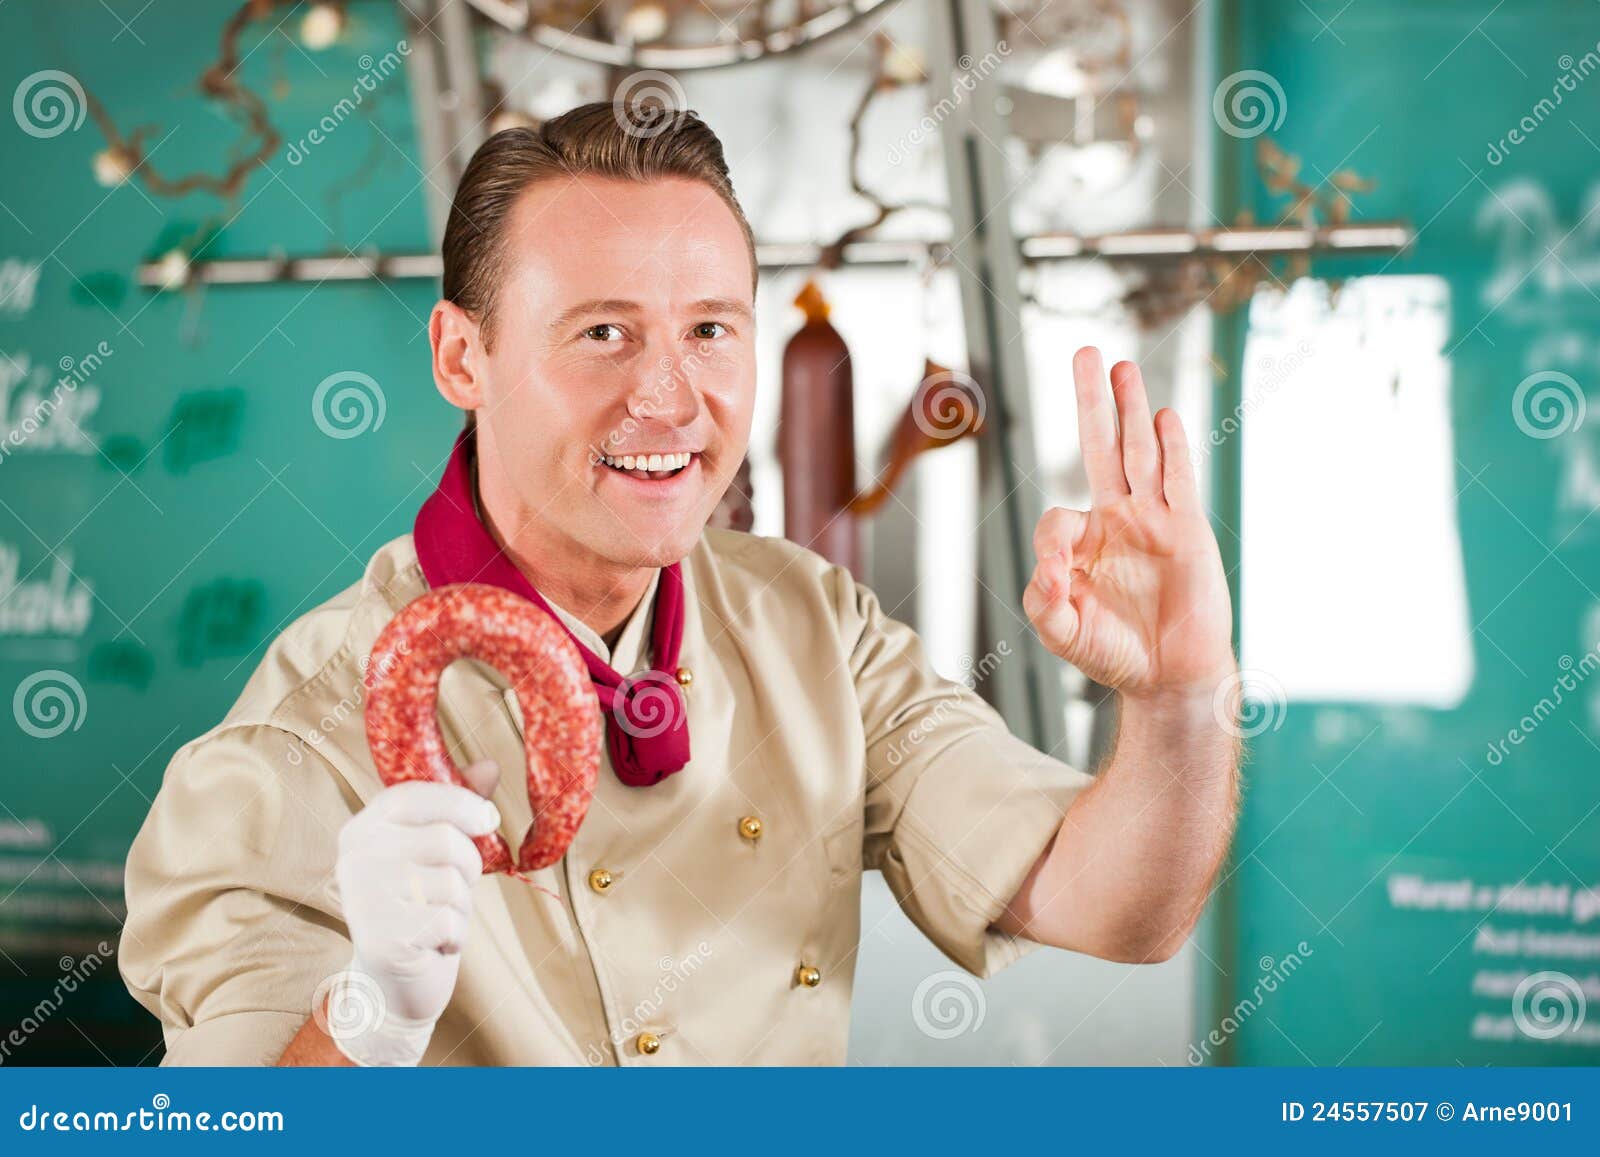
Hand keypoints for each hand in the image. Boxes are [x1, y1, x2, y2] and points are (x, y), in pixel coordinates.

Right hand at [329, 761, 500, 1065]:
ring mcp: (362, 900)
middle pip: (442, 840)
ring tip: (439, 916)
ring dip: (462, 904)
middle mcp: (353, 860)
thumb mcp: (436, 851)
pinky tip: (434, 942)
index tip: (488, 819)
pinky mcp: (380, 940)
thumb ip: (457, 807)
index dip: (459, 802)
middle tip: (455, 888)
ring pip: (450, 882)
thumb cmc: (420, 904)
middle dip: (468, 865)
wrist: (394, 981)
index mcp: (361, 829)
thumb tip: (490, 765)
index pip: (412, 795)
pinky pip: (449, 922)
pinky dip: (456, 935)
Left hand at [1024, 348, 1233, 700]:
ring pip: (1140, 452)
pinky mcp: (1186, 529)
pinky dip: (1171, 447)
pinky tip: (1163, 415)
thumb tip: (1048, 567)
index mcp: (1082, 544)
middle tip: (1085, 352)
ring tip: (1123, 366)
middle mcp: (1117, 521)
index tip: (1057, 573)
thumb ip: (1044, 601)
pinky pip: (1177, 479)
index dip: (1052, 542)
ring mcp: (1153, 520)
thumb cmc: (1114, 654)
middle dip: (1093, 401)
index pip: (1057, 519)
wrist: (1170, 677)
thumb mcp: (1062, 632)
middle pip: (1101, 447)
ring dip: (1132, 407)